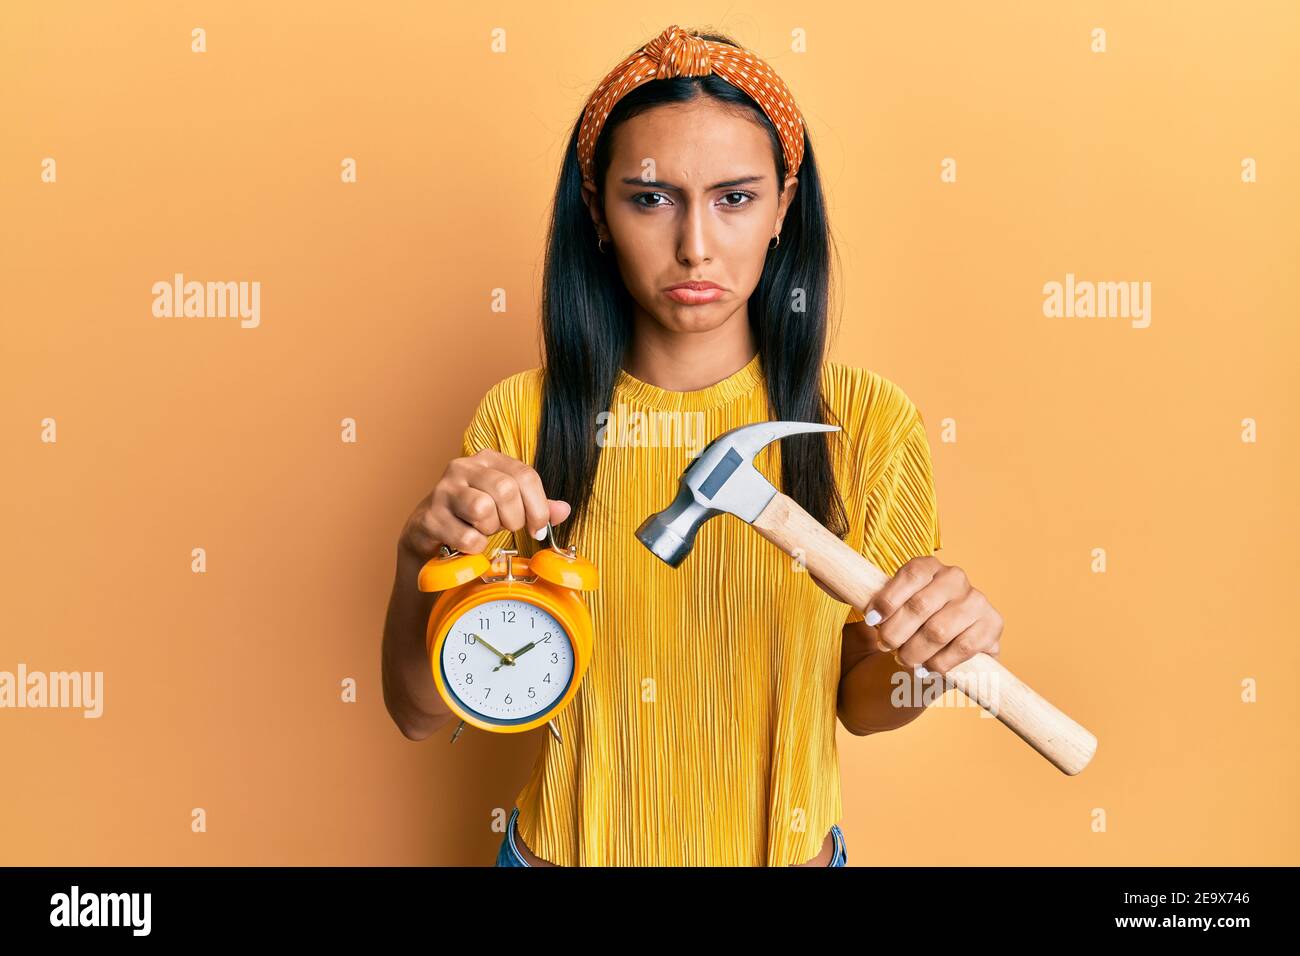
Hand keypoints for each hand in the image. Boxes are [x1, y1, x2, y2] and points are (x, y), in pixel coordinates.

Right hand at [399, 449, 571, 558]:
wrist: (428, 532)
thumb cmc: (473, 516)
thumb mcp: (508, 506)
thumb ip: (536, 506)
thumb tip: (564, 510)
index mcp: (488, 459)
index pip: (525, 475)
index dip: (538, 506)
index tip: (538, 527)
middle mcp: (463, 467)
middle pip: (505, 490)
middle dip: (513, 519)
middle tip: (505, 528)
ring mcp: (443, 491)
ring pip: (483, 509)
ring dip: (490, 530)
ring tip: (482, 531)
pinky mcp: (430, 517)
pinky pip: (467, 537)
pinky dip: (474, 548)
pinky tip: (466, 542)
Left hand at [862, 556, 1002, 674]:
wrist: (940, 650)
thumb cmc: (905, 625)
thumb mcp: (881, 606)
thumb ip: (852, 592)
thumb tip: (817, 577)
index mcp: (928, 566)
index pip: (910, 574)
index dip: (888, 599)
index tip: (870, 620)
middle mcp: (955, 577)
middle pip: (921, 606)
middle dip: (896, 632)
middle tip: (885, 647)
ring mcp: (977, 601)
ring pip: (939, 630)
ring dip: (914, 652)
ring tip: (903, 661)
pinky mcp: (992, 626)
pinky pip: (963, 648)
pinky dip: (939, 663)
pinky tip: (926, 669)